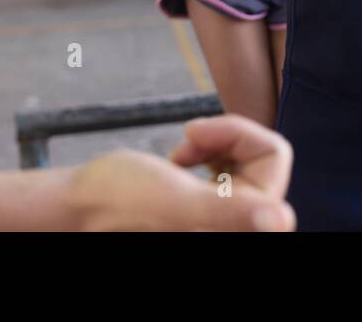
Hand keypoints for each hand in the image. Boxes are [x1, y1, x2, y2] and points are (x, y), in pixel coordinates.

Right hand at [68, 115, 294, 230]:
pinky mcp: (212, 211)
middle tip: (186, 139)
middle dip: (225, 137)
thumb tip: (282, 220)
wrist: (79, 205)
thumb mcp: (178, 201)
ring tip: (179, 153)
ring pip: (247, 159)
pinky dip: (205, 156)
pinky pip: (230, 169)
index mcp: (240, 229)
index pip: (275, 156)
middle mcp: (238, 226)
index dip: (238, 131)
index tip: (193, 132)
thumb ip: (230, 211)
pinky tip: (178, 163)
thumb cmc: (117, 201)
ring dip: (214, 145)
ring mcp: (226, 219)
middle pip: (263, 156)